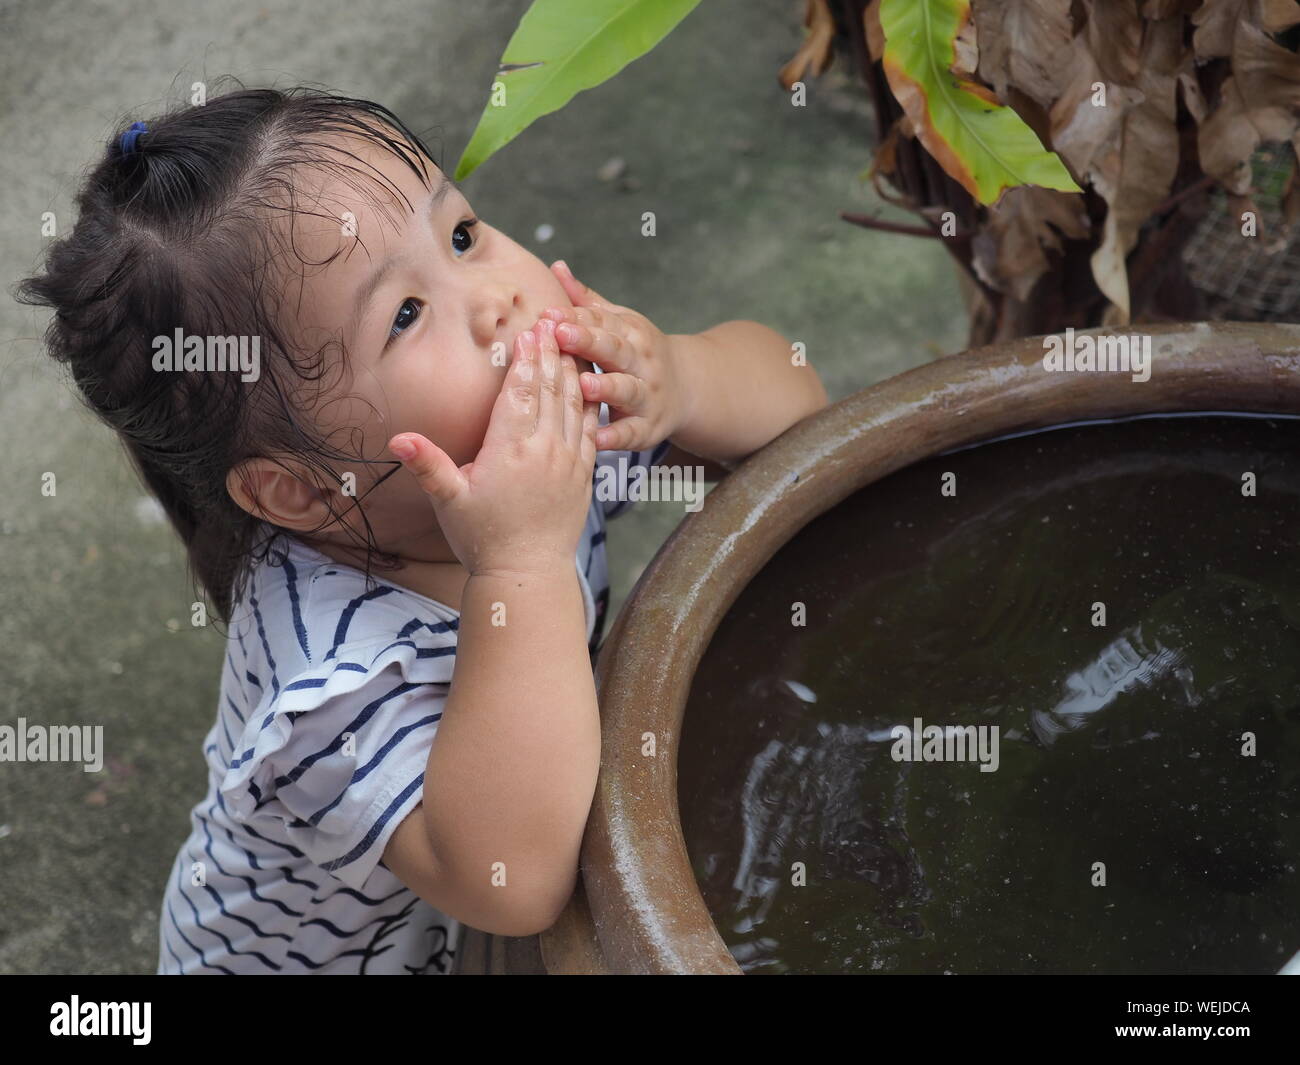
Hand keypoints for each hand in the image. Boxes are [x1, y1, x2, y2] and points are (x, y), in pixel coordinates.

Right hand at [387, 318, 599, 577]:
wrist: (527, 572)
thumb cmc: (482, 538)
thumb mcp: (449, 501)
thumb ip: (427, 466)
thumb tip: (398, 439)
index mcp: (510, 450)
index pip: (521, 392)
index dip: (525, 359)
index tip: (528, 330)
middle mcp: (545, 450)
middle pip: (550, 389)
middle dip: (551, 353)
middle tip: (553, 321)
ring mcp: (568, 461)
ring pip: (574, 404)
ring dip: (572, 370)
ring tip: (571, 341)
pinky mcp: (584, 475)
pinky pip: (591, 429)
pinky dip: (590, 402)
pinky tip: (589, 384)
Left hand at [542, 260, 692, 452]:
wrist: (687, 389)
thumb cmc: (637, 353)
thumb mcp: (619, 323)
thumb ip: (586, 301)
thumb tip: (557, 266)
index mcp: (631, 332)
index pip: (602, 322)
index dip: (576, 318)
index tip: (548, 314)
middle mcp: (641, 361)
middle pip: (614, 349)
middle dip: (588, 342)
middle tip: (560, 335)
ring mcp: (646, 395)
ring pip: (626, 390)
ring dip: (606, 388)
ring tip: (584, 384)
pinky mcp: (648, 428)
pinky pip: (631, 433)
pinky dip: (615, 437)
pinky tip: (595, 439)